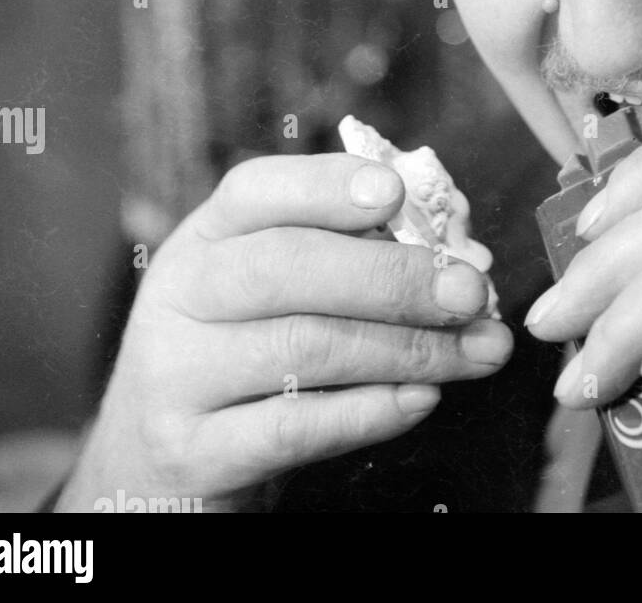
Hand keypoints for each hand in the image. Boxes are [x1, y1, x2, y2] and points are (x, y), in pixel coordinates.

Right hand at [56, 152, 511, 510]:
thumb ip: (365, 252)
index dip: (328, 185)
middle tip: (470, 292)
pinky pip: (291, 427)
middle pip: (287, 266)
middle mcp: (181, 294)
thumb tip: (465, 250)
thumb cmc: (255, 349)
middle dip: (393, 276)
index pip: (257, 190)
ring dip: (408, 348)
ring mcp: (176, 375)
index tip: (397, 193)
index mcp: (208, 235)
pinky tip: (423, 398)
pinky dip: (369, 410)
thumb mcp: (289, 287)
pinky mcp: (190, 451)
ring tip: (478, 351)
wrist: (163, 457)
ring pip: (302, 346)